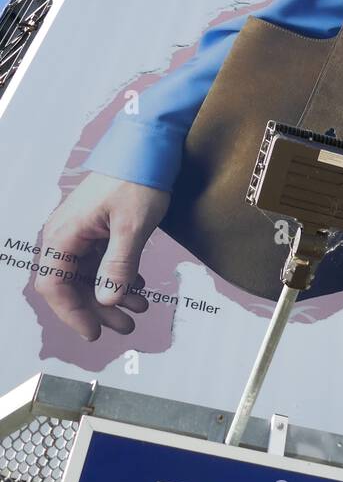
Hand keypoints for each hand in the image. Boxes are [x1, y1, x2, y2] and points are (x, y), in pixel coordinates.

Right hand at [34, 173, 170, 340]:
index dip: (72, 314)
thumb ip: (118, 265)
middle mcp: (67, 235)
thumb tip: (106, 300)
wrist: (149, 147)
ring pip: (89, 276)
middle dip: (100, 309)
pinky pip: (101, 262)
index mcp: (65, 234)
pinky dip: (119, 278)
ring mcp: (82, 232)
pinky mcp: (97, 229)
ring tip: (141, 309)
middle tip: (128, 326)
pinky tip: (139, 287)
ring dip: (113, 295)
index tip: (95, 334)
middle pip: (72, 285)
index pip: (55, 286)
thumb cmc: (138, 180)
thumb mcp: (132, 227)